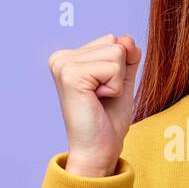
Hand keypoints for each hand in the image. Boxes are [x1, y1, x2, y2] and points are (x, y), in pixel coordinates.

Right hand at [47, 34, 141, 176]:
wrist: (98, 150)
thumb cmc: (107, 120)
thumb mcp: (122, 80)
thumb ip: (127, 56)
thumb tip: (126, 38)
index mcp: (69, 57)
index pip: (112, 40)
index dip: (118, 68)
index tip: (102, 91)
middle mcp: (61, 57)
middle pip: (115, 43)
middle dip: (118, 74)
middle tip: (101, 98)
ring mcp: (63, 64)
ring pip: (116, 52)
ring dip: (116, 82)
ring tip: (98, 99)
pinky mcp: (71, 75)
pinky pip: (113, 67)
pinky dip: (114, 87)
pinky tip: (96, 101)